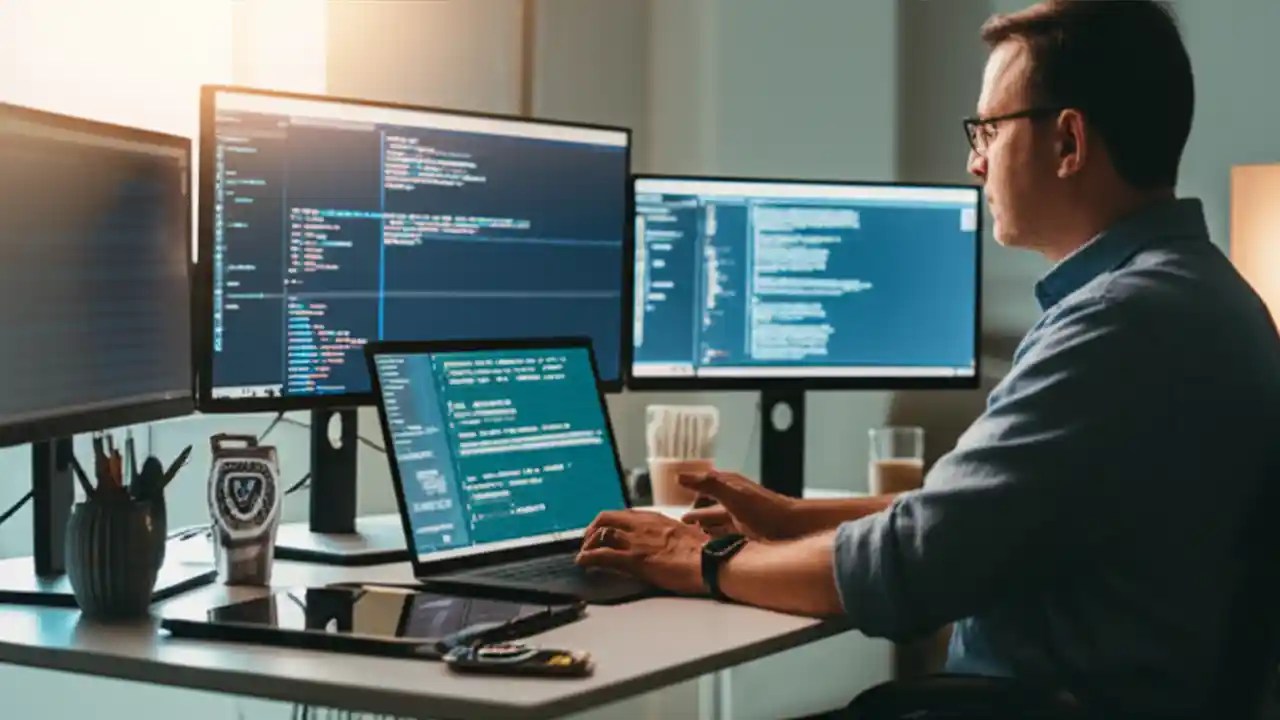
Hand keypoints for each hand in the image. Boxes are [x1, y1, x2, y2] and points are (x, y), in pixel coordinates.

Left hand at [576, 510, 708, 594]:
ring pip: (601, 533)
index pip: (626, 514)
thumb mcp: (686, 535)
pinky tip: (582, 562)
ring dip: (589, 543)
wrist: (711, 561)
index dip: (612, 522)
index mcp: (656, 518)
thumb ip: (673, 534)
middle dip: (594, 528)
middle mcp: (643, 525)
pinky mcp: (633, 559)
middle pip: (607, 517)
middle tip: (590, 540)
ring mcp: (636, 541)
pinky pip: (602, 555)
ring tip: (584, 553)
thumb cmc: (706, 552)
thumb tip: (673, 540)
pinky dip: (588, 557)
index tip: (607, 530)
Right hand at [679, 471, 799, 540]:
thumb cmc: (762, 508)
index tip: (674, 491)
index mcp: (729, 485)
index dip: (691, 486)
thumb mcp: (731, 493)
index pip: (704, 483)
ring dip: (703, 527)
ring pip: (716, 521)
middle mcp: (733, 499)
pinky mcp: (745, 533)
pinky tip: (706, 546)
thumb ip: (707, 484)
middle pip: (709, 504)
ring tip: (688, 535)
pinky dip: (713, 538)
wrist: (791, 528)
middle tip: (679, 521)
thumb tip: (678, 477)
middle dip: (695, 511)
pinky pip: (723, 535)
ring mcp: (740, 517)